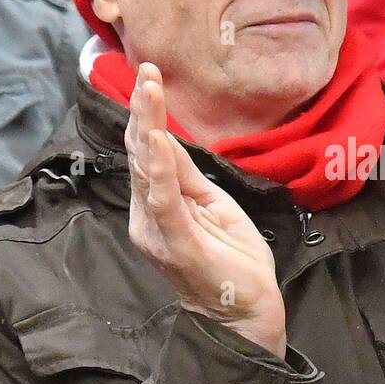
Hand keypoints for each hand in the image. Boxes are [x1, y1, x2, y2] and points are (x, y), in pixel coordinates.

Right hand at [126, 64, 286, 357]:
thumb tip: (164, 139)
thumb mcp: (213, 206)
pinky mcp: (175, 243)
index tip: (150, 76)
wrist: (245, 312)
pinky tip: (155, 141)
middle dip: (142, 111)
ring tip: (147, 91)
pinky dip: (158, 168)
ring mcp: (157, 231)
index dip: (146, 115)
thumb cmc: (231, 261)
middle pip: (140, 155)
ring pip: (147, 170)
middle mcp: (147, 217)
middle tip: (147, 71)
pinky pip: (164, 200)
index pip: (148, 154)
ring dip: (147, 127)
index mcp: (157, 206)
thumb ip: (186, 176)